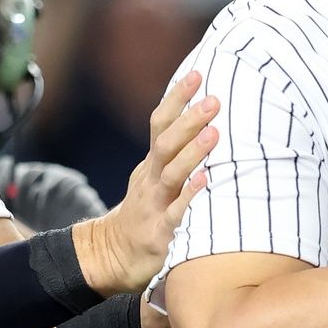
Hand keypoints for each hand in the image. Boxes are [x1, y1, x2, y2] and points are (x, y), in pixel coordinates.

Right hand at [78, 73, 217, 295]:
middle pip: (166, 143)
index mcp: (151, 163)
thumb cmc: (146, 211)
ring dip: (192, 152)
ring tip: (215, 133)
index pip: (161, 123)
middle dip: (190, 119)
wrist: (111, 255)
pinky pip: (177, 212)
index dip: (176, 98)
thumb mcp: (154, 177)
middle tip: (214, 99)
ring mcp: (154, 205)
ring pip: (171, 174)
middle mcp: (151, 179)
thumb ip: (175, 152)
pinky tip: (207, 181)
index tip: (197, 73)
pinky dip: (191, 196)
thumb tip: (205, 118)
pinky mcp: (160, 232)